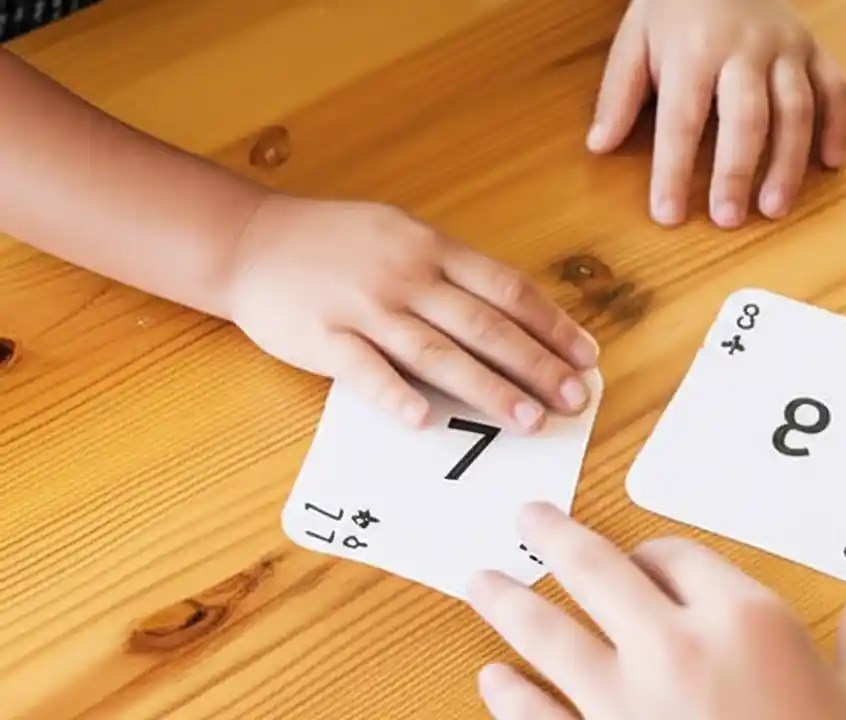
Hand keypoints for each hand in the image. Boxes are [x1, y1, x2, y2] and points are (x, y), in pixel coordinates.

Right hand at [226, 195, 598, 430]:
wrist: (250, 239)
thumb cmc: (336, 244)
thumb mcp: (402, 236)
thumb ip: (452, 272)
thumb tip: (515, 313)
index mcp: (432, 248)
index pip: (507, 289)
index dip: (552, 325)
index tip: (586, 356)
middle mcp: (407, 275)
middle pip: (484, 325)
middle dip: (536, 365)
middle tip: (574, 399)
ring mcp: (365, 306)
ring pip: (437, 351)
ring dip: (487, 388)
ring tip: (527, 420)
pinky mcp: (323, 336)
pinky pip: (364, 370)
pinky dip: (395, 394)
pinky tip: (424, 420)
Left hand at [467, 503, 845, 718]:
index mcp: (744, 621)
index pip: (679, 556)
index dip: (656, 551)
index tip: (640, 554)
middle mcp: (674, 650)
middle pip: (595, 572)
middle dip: (553, 538)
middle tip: (527, 518)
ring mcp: (623, 708)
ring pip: (548, 636)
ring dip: (506, 604)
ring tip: (478, 580)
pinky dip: (509, 699)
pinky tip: (492, 681)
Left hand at [589, 0, 845, 228]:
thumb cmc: (674, 5)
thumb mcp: (634, 38)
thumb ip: (619, 93)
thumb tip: (599, 146)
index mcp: (693, 48)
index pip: (681, 120)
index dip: (674, 171)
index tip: (668, 214)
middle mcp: (745, 48)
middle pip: (745, 118)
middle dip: (736, 173)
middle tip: (727, 220)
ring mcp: (786, 47)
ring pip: (796, 110)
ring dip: (788, 163)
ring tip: (774, 207)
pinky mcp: (814, 48)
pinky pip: (836, 88)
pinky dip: (839, 126)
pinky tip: (831, 163)